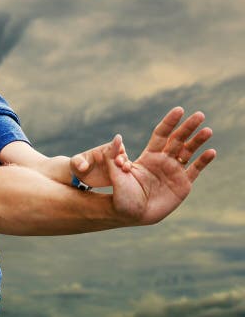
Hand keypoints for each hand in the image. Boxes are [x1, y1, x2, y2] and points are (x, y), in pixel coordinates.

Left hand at [70, 136, 130, 187]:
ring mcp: (115, 167)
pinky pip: (125, 176)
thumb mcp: (75, 162)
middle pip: (122, 154)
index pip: (114, 145)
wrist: (80, 177)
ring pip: (126, 165)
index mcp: (104, 150)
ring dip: (126, 166)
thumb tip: (83, 167)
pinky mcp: (117, 177)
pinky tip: (126, 179)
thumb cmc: (77, 165)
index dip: (117, 145)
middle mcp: (112, 158)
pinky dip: (127, 176)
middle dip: (122, 157)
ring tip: (124, 168)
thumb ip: (78, 162)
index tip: (119, 148)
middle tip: (118, 162)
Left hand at [108, 107, 214, 224]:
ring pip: (189, 152)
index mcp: (148, 156)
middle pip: (178, 139)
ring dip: (198, 140)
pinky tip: (212, 151)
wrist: (133, 215)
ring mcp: (174, 172)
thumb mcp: (116, 175)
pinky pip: (195, 170)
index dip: (170, 122)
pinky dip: (203, 161)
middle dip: (188, 127)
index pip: (161, 134)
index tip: (179, 110)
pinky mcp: (183, 185)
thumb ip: (115, 156)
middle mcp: (163, 161)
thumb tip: (117, 137)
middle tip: (200, 114)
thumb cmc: (121, 196)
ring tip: (208, 129)